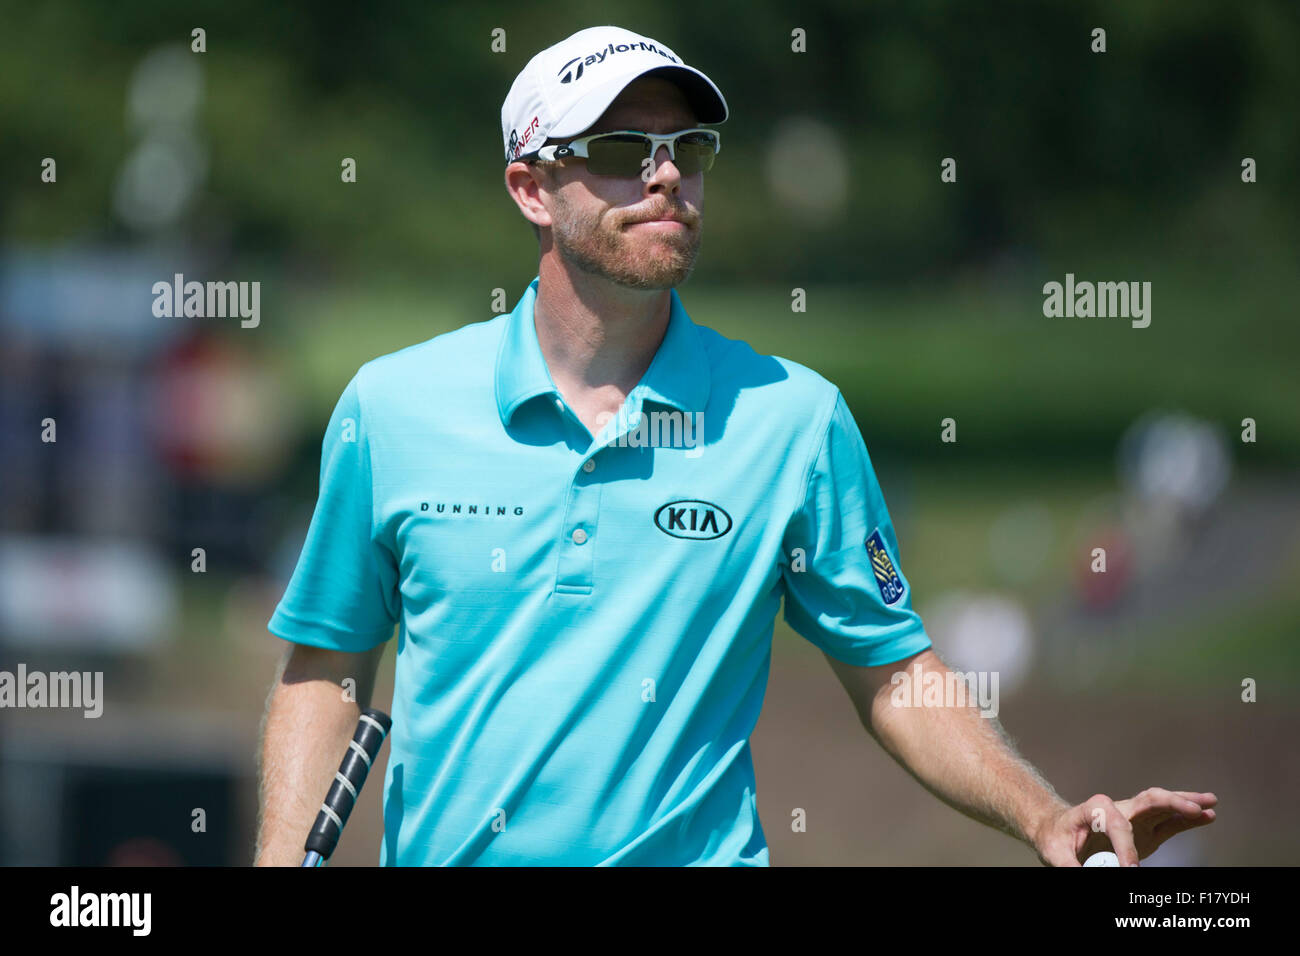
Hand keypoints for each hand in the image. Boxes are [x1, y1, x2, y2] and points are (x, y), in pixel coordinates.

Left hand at [1033, 788, 1217, 865]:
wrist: (1055, 831)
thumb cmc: (1054, 838)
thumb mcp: (1054, 852)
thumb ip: (1071, 865)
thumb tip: (1085, 875)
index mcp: (1096, 808)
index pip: (1118, 824)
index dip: (1126, 848)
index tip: (1128, 871)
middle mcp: (1120, 808)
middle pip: (1150, 799)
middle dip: (1174, 801)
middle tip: (1196, 807)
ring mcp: (1134, 818)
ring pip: (1164, 807)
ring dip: (1187, 805)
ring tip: (1212, 803)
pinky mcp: (1144, 830)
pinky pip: (1169, 823)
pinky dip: (1188, 821)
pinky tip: (1209, 817)